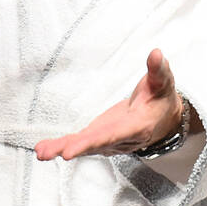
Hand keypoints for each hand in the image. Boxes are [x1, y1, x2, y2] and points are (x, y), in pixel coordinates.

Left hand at [34, 49, 184, 160]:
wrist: (163, 120)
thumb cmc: (161, 100)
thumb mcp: (163, 82)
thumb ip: (158, 69)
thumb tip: (155, 53)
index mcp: (138, 126)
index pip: (116, 133)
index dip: (97, 141)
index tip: (78, 148)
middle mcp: (122, 138)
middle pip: (98, 143)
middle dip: (78, 147)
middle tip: (60, 152)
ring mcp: (109, 140)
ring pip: (85, 145)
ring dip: (63, 148)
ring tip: (42, 152)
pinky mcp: (99, 137)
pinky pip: (79, 143)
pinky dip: (61, 146)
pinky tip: (43, 149)